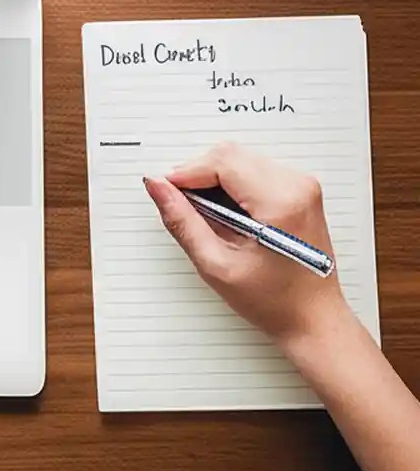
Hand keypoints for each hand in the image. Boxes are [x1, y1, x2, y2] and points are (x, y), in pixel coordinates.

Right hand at [142, 143, 351, 349]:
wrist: (313, 316)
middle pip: (230, 154)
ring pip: (240, 158)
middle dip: (198, 174)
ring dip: (214, 180)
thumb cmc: (274, 300)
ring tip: (209, 217)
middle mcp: (297, 186)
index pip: (222, 162)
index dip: (186, 173)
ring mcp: (302, 186)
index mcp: (281, 203)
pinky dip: (231, 184)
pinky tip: (228, 215)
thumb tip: (158, 188)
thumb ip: (182, 221)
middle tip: (185, 207)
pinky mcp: (300, 190)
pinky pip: (254, 169)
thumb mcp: (216, 264)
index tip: (167, 191)